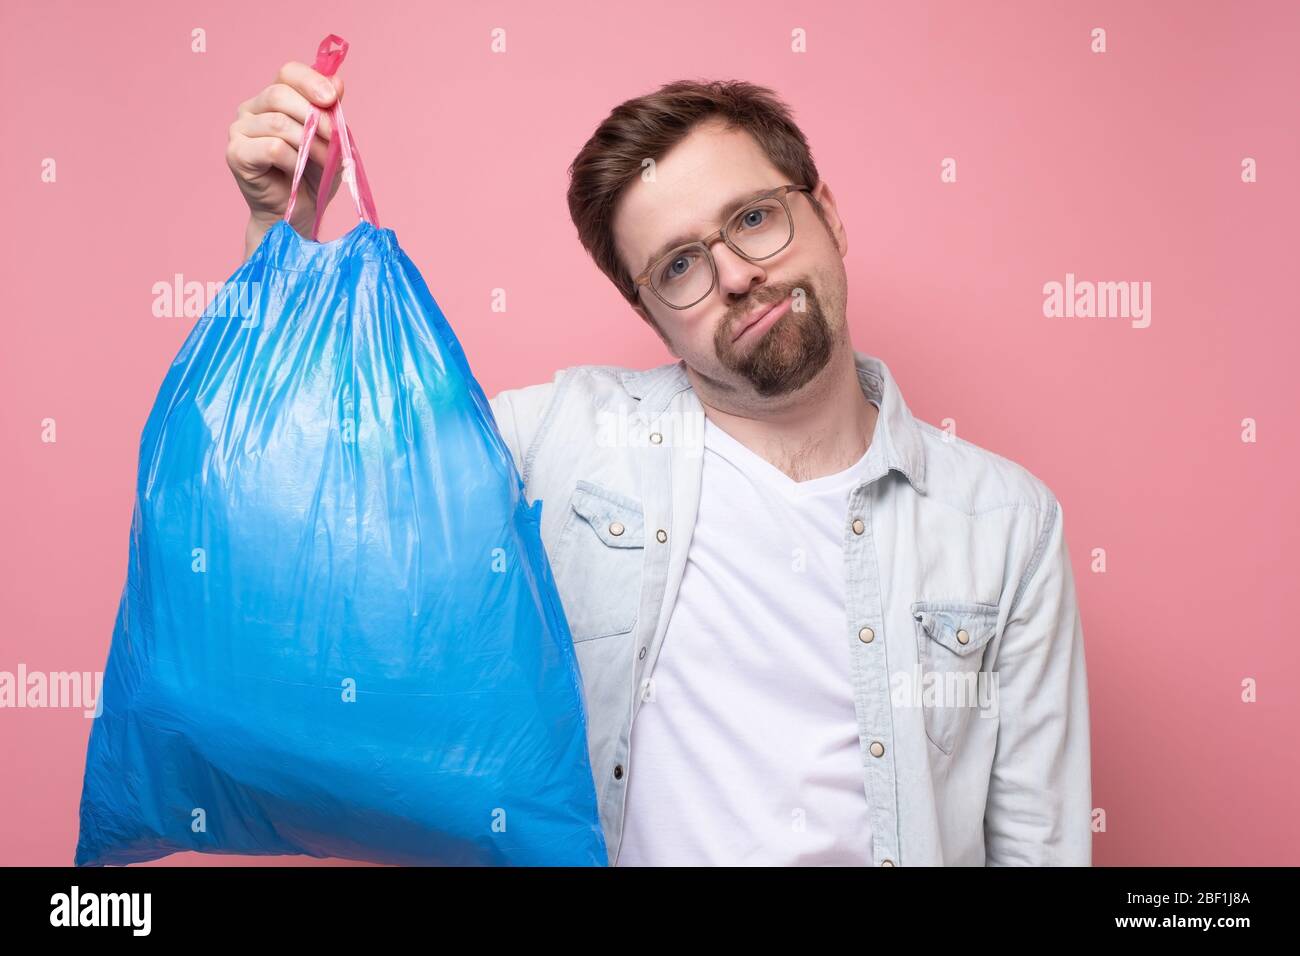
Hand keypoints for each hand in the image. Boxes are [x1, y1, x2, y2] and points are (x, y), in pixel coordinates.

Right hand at [227, 60, 344, 258]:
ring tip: (325, 162)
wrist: (298, 213)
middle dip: (314, 116)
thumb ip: (330, 112)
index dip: (310, 81)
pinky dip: (293, 160)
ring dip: (310, 144)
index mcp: (274, 99)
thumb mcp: (329, 141)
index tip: (332, 99)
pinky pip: (271, 148)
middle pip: (279, 94)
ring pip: (279, 123)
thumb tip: (337, 82)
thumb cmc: (312, 176)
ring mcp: (239, 130)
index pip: (287, 73)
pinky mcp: (236, 154)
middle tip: (335, 138)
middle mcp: (251, 109)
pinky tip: (298, 172)